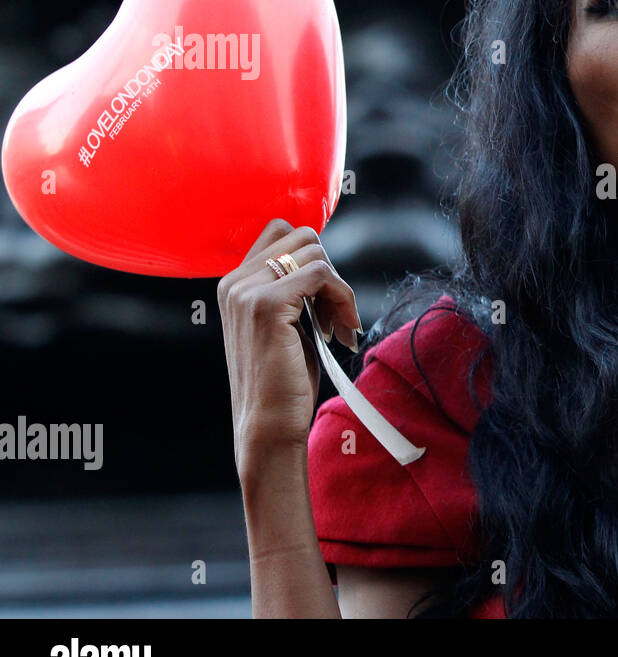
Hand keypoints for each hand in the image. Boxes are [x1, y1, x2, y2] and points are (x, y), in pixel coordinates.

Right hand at [217, 218, 362, 476]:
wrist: (269, 424)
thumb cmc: (283, 380)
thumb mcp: (285, 324)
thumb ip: (292, 289)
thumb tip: (322, 260)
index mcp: (235, 284)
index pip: (281, 232)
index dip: (314, 257)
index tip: (326, 297)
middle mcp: (235, 282)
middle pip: (303, 238)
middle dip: (331, 273)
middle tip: (338, 317)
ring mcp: (247, 291)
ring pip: (316, 253)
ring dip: (340, 288)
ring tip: (340, 326)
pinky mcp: (267, 303)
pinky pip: (322, 274)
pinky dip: (343, 298)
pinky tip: (343, 331)